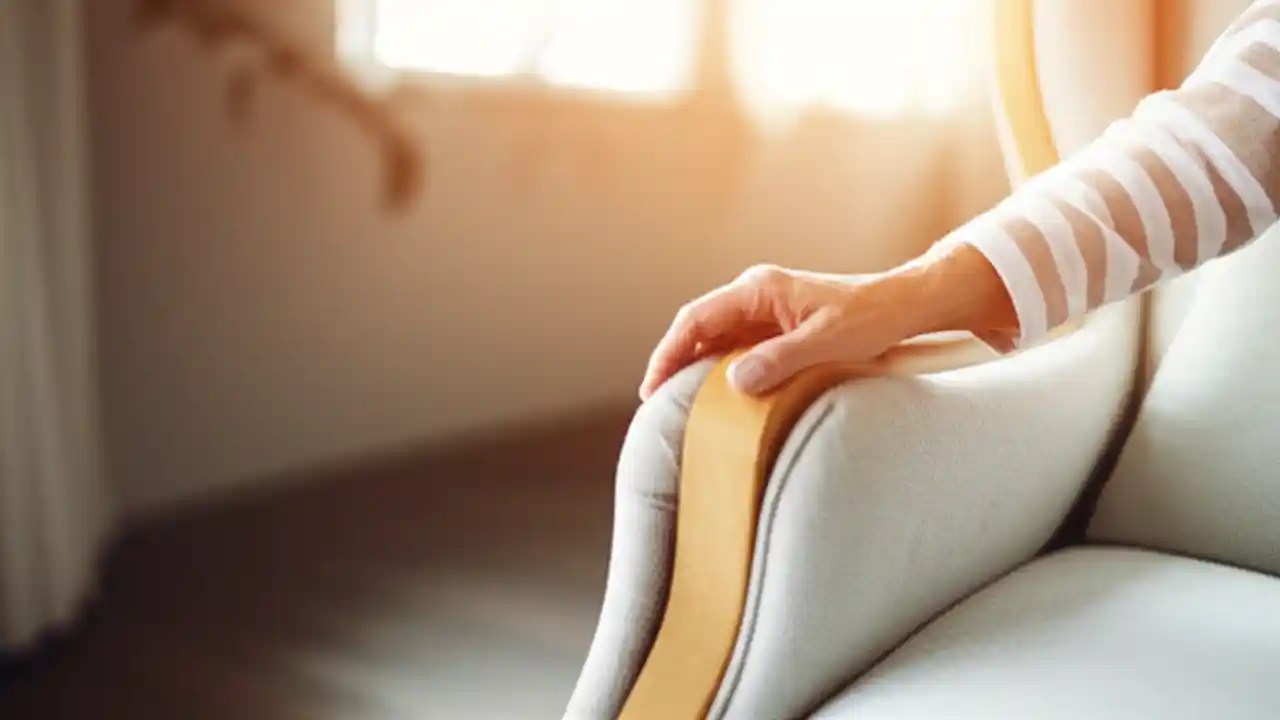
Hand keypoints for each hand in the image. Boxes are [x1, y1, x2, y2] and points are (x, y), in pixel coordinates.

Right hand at [638, 246, 1016, 398]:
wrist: (903, 306)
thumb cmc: (870, 318)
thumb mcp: (826, 342)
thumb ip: (779, 360)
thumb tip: (735, 382)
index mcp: (758, 289)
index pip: (697, 318)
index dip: (670, 351)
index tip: (653, 384)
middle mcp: (755, 295)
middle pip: (699, 326)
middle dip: (674, 360)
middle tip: (655, 400)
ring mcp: (765, 311)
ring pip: (715, 337)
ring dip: (695, 366)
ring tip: (678, 402)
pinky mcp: (777, 327)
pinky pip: (736, 346)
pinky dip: (719, 369)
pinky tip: (717, 394)